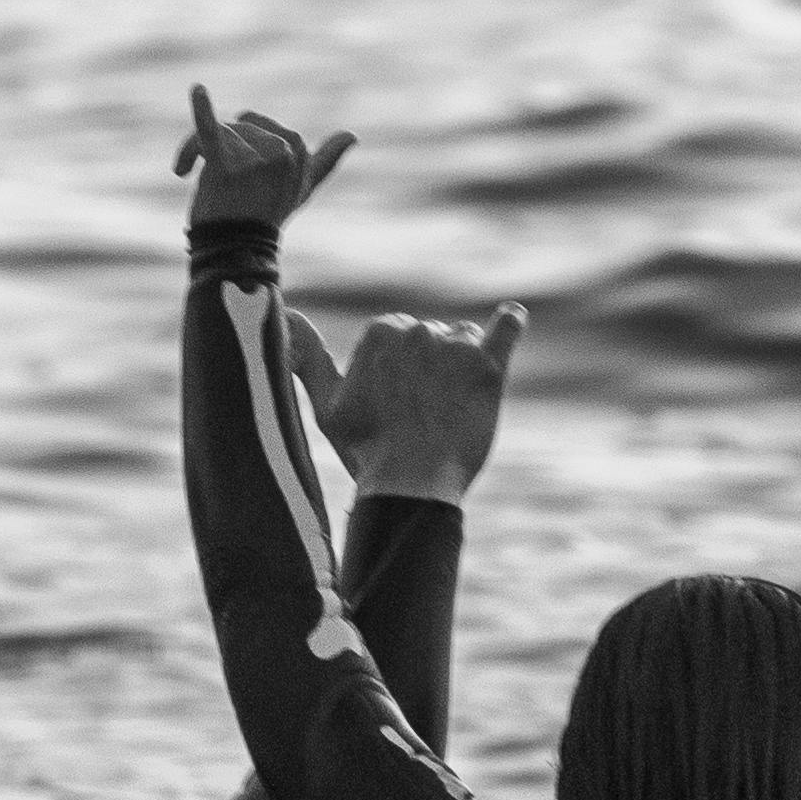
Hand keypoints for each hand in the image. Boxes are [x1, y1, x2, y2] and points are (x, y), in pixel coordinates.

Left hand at [174, 85, 353, 233]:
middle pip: (236, 125)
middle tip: (207, 175)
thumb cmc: (267, 216)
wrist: (236, 250)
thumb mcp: (303, 187)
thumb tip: (352, 136)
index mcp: (297, 149)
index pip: (257, 124)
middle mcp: (280, 152)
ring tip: (183, 174)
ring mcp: (254, 158)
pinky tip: (198, 90)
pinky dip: (201, 110)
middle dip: (219, 144)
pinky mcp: (225, 166)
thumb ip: (326, 161)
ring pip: (216, 132)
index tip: (237, 171)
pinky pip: (210, 131)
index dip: (242, 142)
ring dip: (192, 149)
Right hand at [287, 302, 524, 503]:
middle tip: (418, 412)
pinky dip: (509, 325)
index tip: (394, 402)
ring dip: (461, 365)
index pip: (399, 336)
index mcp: (379, 332)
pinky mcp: (489, 368)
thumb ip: (307, 357)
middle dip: (429, 368)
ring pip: (464, 342)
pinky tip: (511, 318)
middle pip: (433, 338)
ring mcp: (456, 347)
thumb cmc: (366, 449)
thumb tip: (289, 315)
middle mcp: (418, 330)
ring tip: (447, 408)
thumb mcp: (326, 405)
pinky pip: (506, 330)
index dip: (398, 371)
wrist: (410, 484)